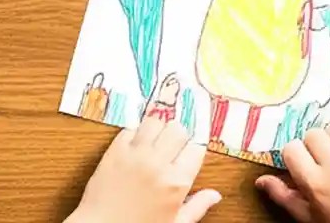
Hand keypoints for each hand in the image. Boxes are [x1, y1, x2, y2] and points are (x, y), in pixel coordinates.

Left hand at [67, 105, 220, 222]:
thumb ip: (197, 207)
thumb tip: (215, 195)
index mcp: (176, 182)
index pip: (196, 148)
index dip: (193, 150)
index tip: (188, 154)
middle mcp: (158, 163)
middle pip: (177, 129)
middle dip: (178, 136)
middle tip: (172, 147)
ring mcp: (135, 154)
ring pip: (154, 121)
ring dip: (157, 129)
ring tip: (154, 142)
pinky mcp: (114, 150)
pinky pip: (129, 128)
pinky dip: (134, 133)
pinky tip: (135, 146)